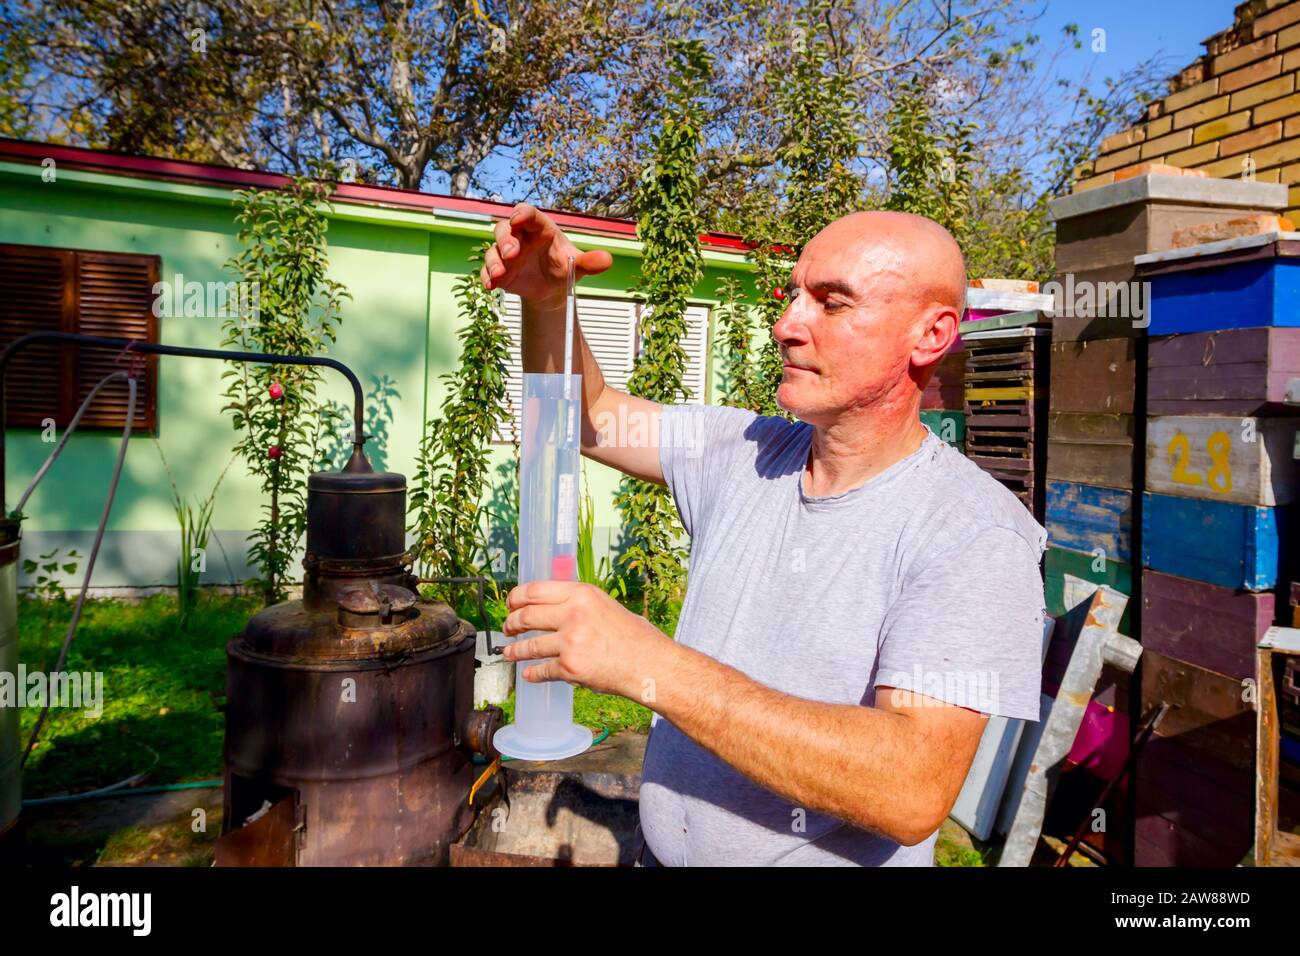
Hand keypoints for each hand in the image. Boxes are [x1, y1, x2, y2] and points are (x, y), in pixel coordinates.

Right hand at [481, 203, 612, 304]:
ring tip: (500, 273)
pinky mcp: (499, 272)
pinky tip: (492, 286)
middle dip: (506, 239)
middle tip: (512, 253)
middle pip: (505, 229)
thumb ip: (591, 261)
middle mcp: (519, 237)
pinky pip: (487, 272)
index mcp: (539, 228)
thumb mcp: (579, 265)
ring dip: (494, 260)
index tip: (519, 219)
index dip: (522, 214)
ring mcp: (506, 255)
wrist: (553, 289)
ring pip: (493, 250)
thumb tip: (608, 260)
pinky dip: (487, 278)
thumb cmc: (565, 267)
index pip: (527, 214)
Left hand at [501, 580, 667, 698]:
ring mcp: (570, 642)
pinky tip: (528, 673)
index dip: (515, 598)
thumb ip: (578, 603)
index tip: (510, 604)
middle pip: (526, 616)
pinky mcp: (570, 667)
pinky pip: (542, 670)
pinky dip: (533, 673)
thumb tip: (551, 606)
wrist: (650, 663)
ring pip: (530, 646)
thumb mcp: (604, 605)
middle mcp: (573, 614)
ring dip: (516, 651)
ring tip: (510, 653)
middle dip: (511, 624)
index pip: (534, 590)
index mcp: (581, 594)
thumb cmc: (634, 635)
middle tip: (508, 629)